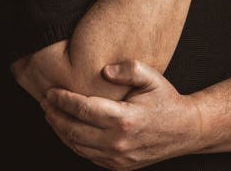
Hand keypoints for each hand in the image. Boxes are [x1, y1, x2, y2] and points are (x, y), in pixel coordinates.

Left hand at [40, 60, 202, 169]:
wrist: (186, 130)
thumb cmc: (166, 100)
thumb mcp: (151, 77)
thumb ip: (128, 69)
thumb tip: (103, 70)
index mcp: (125, 119)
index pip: (83, 109)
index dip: (63, 100)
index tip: (51, 91)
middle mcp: (119, 142)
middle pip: (74, 130)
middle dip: (54, 115)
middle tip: (45, 101)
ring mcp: (118, 158)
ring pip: (77, 146)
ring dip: (60, 130)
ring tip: (51, 114)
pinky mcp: (118, 166)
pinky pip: (88, 156)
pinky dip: (73, 143)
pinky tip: (67, 129)